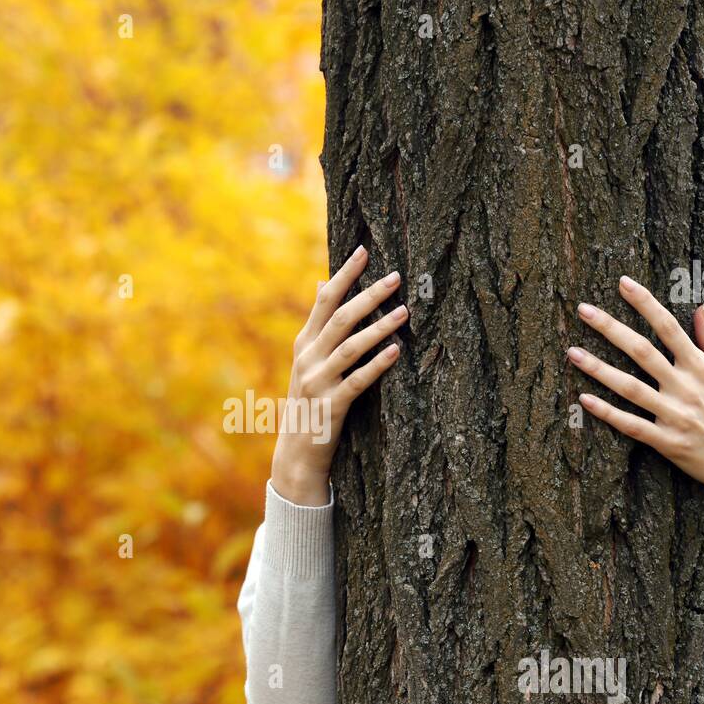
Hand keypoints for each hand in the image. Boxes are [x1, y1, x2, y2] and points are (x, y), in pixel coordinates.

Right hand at [270, 246, 407, 504]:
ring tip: (405, 313)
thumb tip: (324, 282)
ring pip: (350, 348)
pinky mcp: (331, 407)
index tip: (364, 251)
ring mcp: (318, 383)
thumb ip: (319, 324)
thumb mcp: (308, 359)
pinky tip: (397, 352)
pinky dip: (378, 365)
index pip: (324, 302)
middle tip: (396, 278)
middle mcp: (308, 359)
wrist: (298, 452)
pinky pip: (358, 381)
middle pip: (340, 319)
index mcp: (304, 344)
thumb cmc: (310, 401)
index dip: (344, 275)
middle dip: (368, 296)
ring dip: (379, 328)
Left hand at [568, 275, 703, 498]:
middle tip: (583, 309)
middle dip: (611, 328)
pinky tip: (583, 399)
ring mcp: (675, 415)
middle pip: (642, 351)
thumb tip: (699, 308)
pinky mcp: (667, 442)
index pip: (669, 328)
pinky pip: (631, 425)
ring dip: (598, 369)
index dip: (645, 303)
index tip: (623, 283)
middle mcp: (686, 387)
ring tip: (571, 352)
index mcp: (701, 368)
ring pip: (630, 387)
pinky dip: (607, 413)